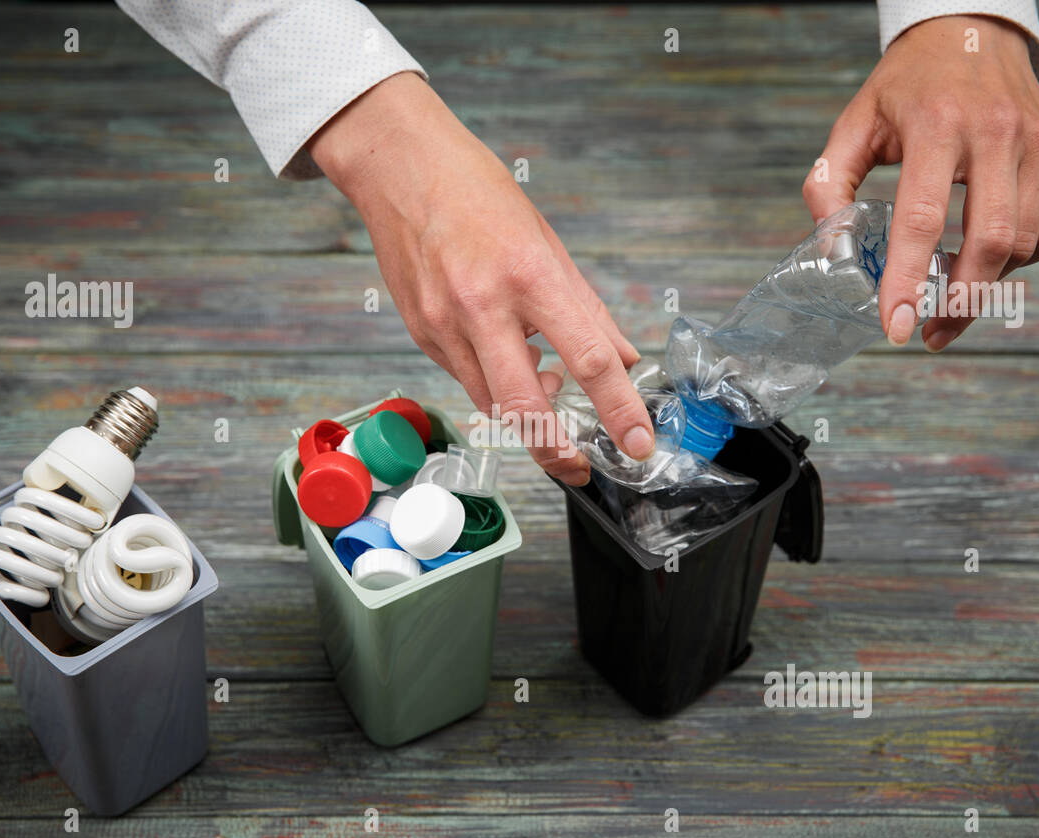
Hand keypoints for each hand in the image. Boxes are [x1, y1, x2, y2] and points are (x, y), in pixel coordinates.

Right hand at [308, 72, 652, 484]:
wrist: (400, 169)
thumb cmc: (478, 196)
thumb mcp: (548, 243)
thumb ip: (587, 309)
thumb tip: (623, 358)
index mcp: (528, 275)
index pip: (586, 357)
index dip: (619, 409)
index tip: (638, 442)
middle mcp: (482, 306)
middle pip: (523, 405)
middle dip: (555, 449)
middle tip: (579, 466)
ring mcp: (443, 326)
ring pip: (491, 402)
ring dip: (524, 414)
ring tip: (546, 396)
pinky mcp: (421, 336)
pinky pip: (466, 379)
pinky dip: (493, 383)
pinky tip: (504, 356)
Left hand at [803, 15, 1038, 350]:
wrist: (970, 32)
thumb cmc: (905, 87)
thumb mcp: (853, 123)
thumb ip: (829, 185)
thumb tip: (832, 249)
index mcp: (935, 125)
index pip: (922, 219)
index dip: (907, 281)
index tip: (895, 327)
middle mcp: (994, 133)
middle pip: (989, 242)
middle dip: (959, 301)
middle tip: (929, 332)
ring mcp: (1036, 145)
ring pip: (1024, 244)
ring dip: (986, 286)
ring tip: (950, 299)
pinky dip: (1021, 262)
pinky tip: (987, 263)